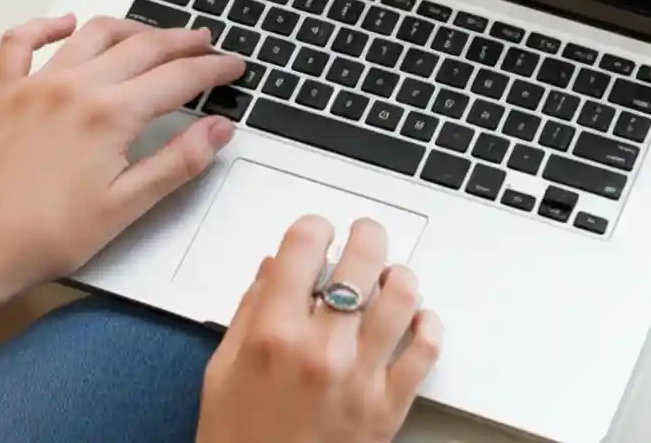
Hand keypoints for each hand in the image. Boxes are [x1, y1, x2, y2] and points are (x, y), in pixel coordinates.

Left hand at [0, 15, 243, 314]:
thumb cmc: (43, 236)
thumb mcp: (126, 206)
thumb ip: (178, 162)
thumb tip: (218, 128)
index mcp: (110, 115)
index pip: (179, 78)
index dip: (214, 68)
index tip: (233, 66)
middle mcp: (74, 88)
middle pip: (143, 46)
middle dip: (183, 41)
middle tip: (206, 44)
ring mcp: (34, 85)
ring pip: (93, 34)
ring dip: (131, 28)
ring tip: (154, 34)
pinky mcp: (1, 94)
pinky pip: (21, 42)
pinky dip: (46, 26)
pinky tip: (65, 23)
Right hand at [198, 216, 442, 442]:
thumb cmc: (239, 440)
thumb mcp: (222, 370)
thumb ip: (249, 311)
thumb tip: (275, 267)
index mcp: (272, 335)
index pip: (304, 247)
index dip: (314, 228)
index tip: (318, 232)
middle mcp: (320, 349)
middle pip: (362, 262)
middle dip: (366, 236)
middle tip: (365, 235)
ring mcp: (360, 376)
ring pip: (402, 297)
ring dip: (398, 276)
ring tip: (389, 277)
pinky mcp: (389, 405)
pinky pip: (426, 349)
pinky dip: (428, 325)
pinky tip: (417, 319)